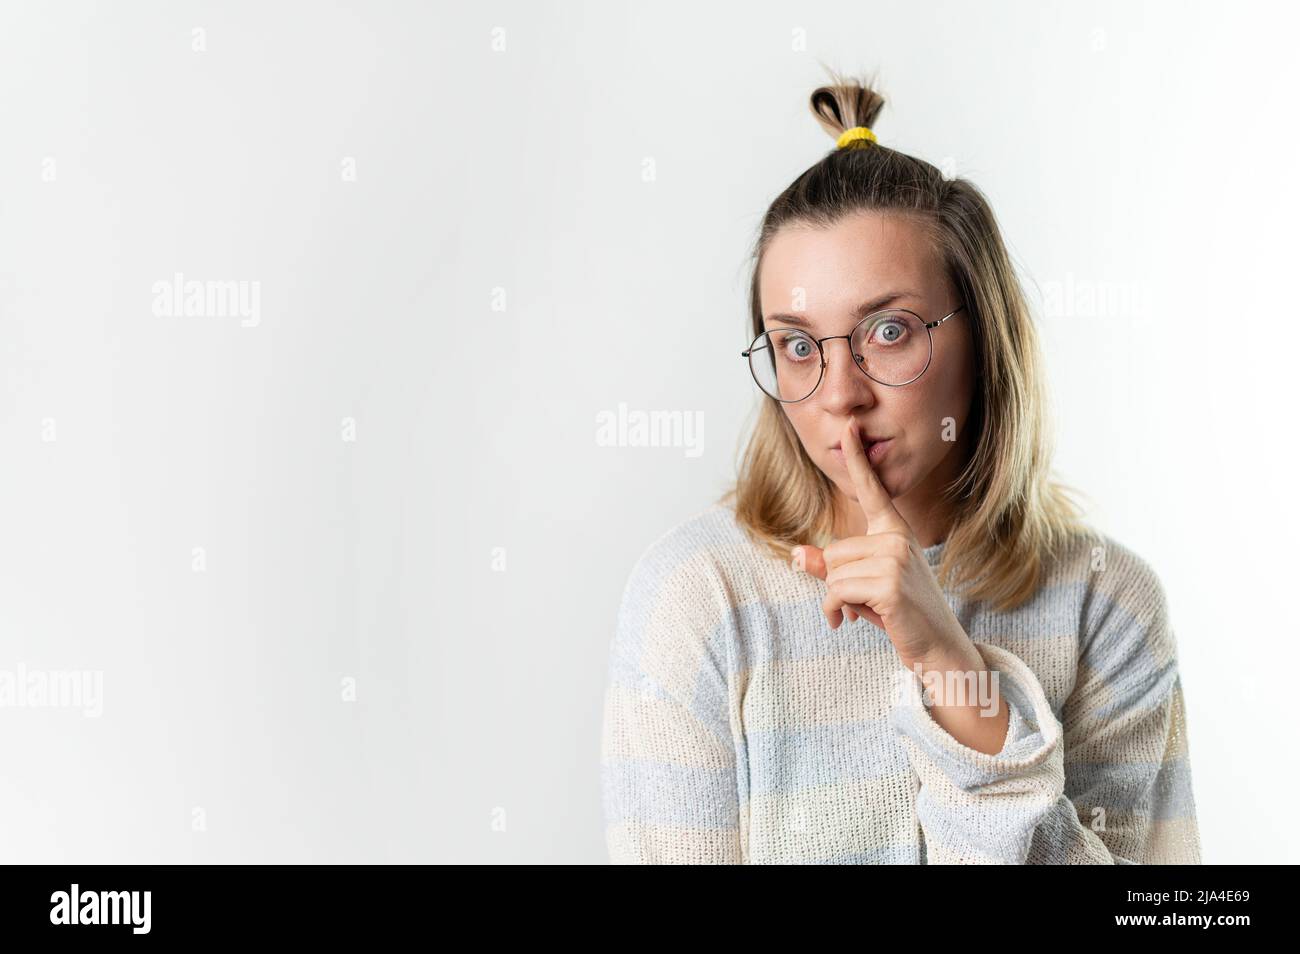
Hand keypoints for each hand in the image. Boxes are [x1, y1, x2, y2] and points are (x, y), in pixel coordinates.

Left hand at [791, 418, 973, 673]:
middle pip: (833, 550)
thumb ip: (832, 567)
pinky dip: (835, 611)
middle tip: (866, 600)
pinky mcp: (887, 584)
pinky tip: (852, 621)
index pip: (871, 490)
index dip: (858, 458)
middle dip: (838, 582)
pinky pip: (835, 592)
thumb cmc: (899, 614)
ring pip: (832, 573)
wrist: (937, 648)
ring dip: (838, 599)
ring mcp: (894, 559)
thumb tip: (798, 555)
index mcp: (894, 531)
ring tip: (866, 610)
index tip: (848, 427)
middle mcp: (896, 538)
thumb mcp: (863, 585)